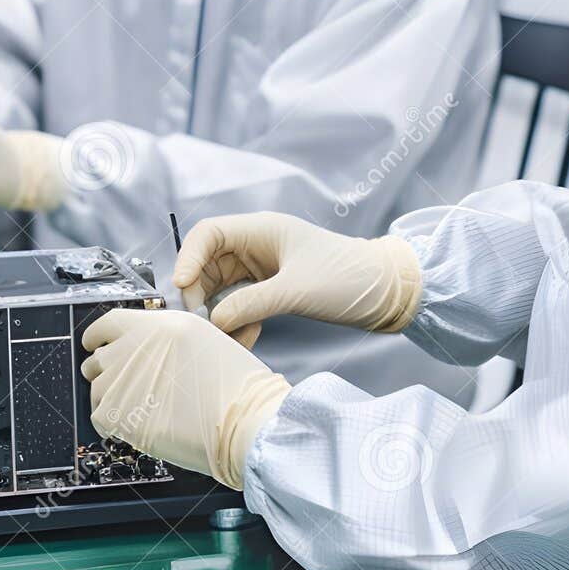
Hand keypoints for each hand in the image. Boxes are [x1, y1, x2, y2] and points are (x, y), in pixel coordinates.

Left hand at [80, 308, 289, 489]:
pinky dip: (111, 425)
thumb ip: (166, 341)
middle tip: (125, 385)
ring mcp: (124, 378)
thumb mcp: (204, 340)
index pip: (109, 324)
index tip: (95, 345)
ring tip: (138, 410)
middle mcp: (136, 346)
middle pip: (99, 358)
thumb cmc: (236, 386)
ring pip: (97, 389)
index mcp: (159, 324)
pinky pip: (100, 417)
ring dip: (111, 399)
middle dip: (106, 372)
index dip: (98, 337)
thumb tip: (141, 352)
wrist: (244, 420)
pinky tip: (132, 427)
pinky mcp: (119, 413)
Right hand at [173, 212, 421, 345]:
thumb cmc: (347, 277)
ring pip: (223, 289)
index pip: (209, 234)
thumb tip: (213, 321)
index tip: (180, 287)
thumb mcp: (295, 291)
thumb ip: (250, 304)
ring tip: (224, 337)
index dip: (188, 257)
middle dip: (200, 293)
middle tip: (200, 323)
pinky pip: (241, 304)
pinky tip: (246, 339)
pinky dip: (238, 322)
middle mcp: (257, 246)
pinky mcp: (273, 290)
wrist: (388, 293)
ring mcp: (264, 268)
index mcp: (261, 230)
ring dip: (219, 313)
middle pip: (209, 265)